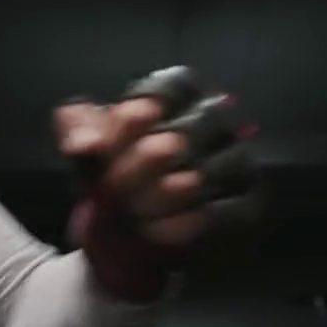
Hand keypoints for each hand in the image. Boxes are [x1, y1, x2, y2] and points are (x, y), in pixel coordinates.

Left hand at [55, 67, 263, 300]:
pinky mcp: (247, 206)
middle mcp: (217, 125)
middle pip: (198, 125)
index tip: (120, 121)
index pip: (177, 85)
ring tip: (132, 212)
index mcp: (180, 100)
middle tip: (114, 184)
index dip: (150, 100)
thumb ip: (78, 137)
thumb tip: (83, 145)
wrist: (126, 240)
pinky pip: (227, 211)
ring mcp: (238, 164)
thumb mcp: (87, 155)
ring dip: (168, 192)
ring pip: (216, 168)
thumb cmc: (112, 180)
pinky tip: (156, 232)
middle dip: (150, 155)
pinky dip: (189, 222)